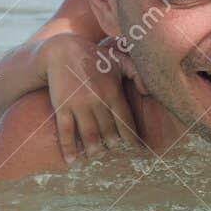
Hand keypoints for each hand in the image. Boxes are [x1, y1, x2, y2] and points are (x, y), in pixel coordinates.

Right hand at [39, 34, 136, 162]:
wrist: (62, 49)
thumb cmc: (94, 56)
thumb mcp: (119, 59)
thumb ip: (136, 73)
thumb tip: (147, 92)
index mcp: (113, 92)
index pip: (126, 123)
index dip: (132, 139)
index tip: (136, 150)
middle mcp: (98, 101)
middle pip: (109, 133)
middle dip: (113, 146)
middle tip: (114, 151)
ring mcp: (79, 105)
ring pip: (90, 136)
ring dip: (95, 151)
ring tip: (97, 156)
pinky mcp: (62, 106)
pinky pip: (66, 132)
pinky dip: (69, 149)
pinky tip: (72, 161)